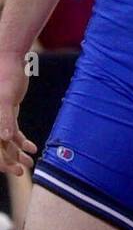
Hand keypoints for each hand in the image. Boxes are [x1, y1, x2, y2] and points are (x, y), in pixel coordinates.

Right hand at [0, 51, 36, 176]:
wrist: (10, 59)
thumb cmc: (4, 76)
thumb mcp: (6, 98)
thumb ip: (4, 119)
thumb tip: (6, 138)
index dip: (1, 162)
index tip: (13, 170)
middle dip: (9, 161)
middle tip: (22, 170)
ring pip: (7, 143)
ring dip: (17, 154)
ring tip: (30, 164)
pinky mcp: (8, 113)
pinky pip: (13, 132)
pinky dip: (22, 141)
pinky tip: (32, 148)